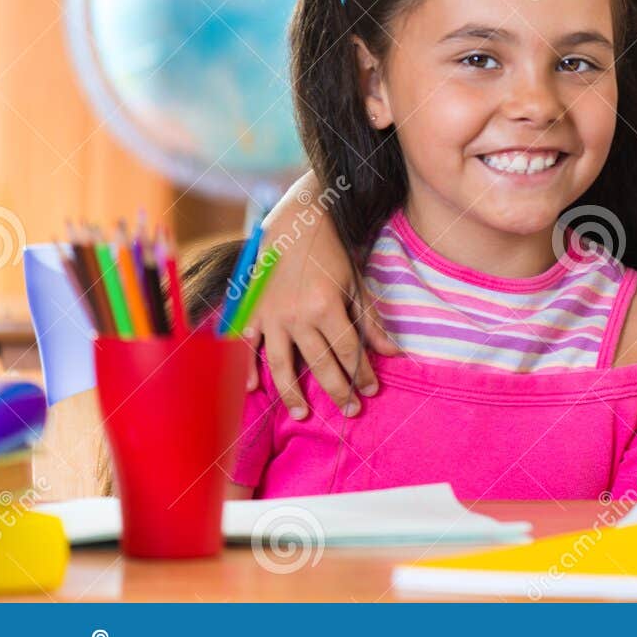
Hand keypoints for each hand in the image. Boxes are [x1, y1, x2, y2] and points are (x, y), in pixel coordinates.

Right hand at [242, 178, 399, 418]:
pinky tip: (251, 389)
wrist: (295, 223)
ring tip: (302, 413)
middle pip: (318, 364)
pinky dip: (245, 367)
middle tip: (349, 411)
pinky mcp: (252, 311)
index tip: (371, 391)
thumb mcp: (357, 283)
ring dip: (291, 393)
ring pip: (280, 364)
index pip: (348, 352)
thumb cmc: (331, 253)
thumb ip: (370, 321)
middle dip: (337, 390)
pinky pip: (246, 345)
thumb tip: (391, 353)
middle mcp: (296, 316)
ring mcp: (270, 315)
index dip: (362, 374)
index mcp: (326, 307)